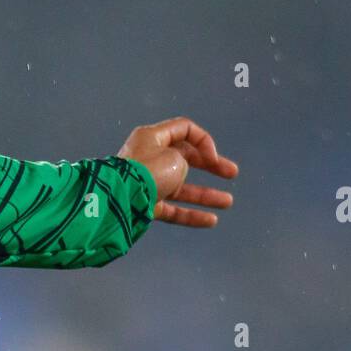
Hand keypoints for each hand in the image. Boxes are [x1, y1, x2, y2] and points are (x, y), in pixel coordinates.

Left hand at [118, 116, 237, 227]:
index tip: (212, 159)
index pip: (184, 129)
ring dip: (205, 195)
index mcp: (152, 138)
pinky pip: (172, 209)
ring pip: (181, 188)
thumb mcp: (175, 158)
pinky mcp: (145, 205)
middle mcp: (148, 158)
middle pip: (185, 158)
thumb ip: (184, 161)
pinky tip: (210, 220)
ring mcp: (146, 183)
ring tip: (227, 202)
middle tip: (231, 173)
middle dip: (210, 166)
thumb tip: (179, 173)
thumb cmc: (147, 172)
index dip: (204, 141)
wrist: (119, 201)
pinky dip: (190, 214)